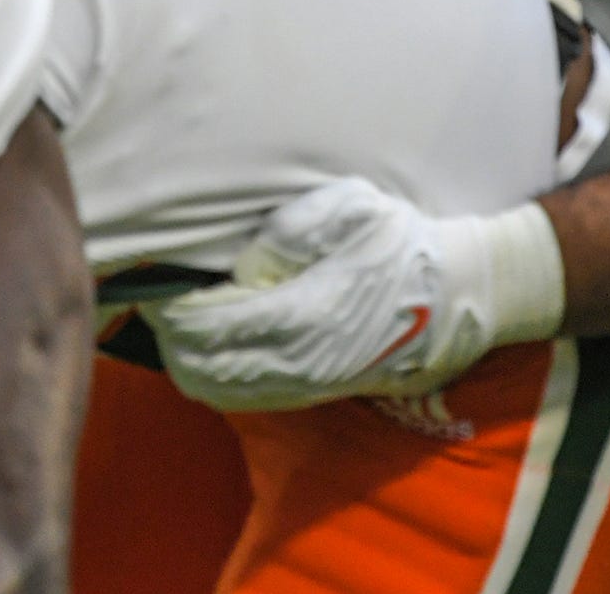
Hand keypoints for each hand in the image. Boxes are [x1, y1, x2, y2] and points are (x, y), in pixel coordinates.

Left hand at [146, 179, 562, 411]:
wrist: (456, 297)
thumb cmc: (400, 243)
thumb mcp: (350, 210)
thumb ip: (287, 232)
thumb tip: (240, 266)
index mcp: (304, 315)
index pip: (209, 326)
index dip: (170, 307)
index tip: (153, 281)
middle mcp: (299, 362)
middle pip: (201, 368)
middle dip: (168, 335)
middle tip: (155, 296)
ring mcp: (305, 384)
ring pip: (218, 390)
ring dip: (184, 359)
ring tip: (175, 319)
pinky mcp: (312, 392)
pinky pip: (243, 398)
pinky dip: (212, 376)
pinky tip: (209, 343)